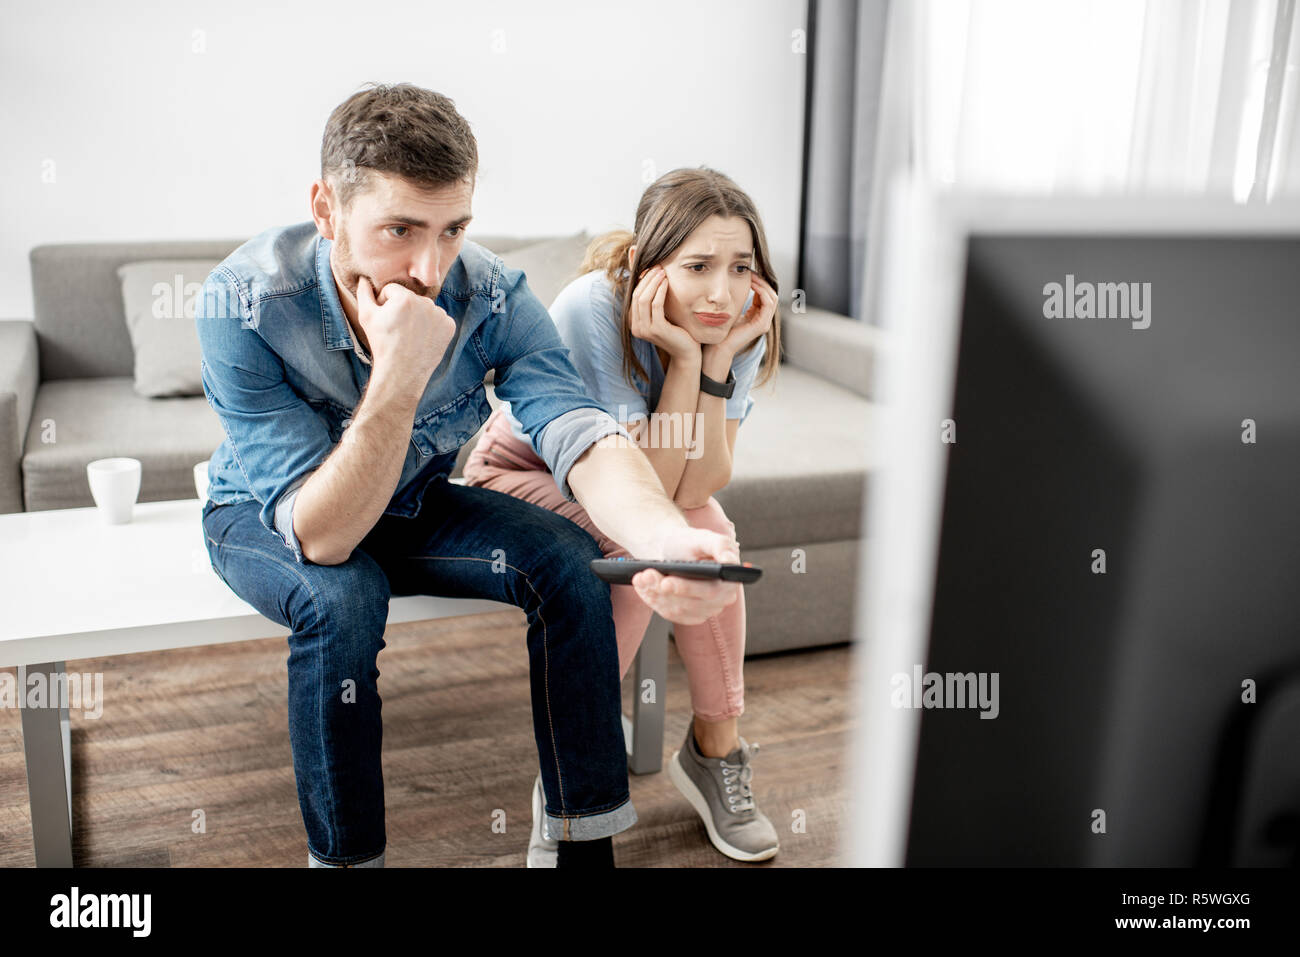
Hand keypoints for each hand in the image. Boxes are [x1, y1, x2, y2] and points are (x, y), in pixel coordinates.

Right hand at [355, 276, 456, 395]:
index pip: (392, 290)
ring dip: (417, 317)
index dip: (384, 304)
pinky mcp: (450, 326)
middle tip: (397, 330)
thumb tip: (364, 278)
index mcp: (405, 297)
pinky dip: (431, 327)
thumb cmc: (382, 344)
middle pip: (410, 298)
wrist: (402, 372)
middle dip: (402, 309)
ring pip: (425, 308)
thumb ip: (364, 293)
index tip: (385, 320)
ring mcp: (441, 315)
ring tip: (409, 335)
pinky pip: (438, 319)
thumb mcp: (366, 317)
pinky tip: (422, 338)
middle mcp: (426, 302)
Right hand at [629, 265, 699, 362]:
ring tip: (663, 272)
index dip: (642, 281)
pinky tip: (667, 282)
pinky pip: (656, 305)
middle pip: (637, 296)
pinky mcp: (657, 329)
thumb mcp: (661, 315)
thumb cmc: (675, 331)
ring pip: (644, 299)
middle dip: (647, 279)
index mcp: (634, 324)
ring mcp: (645, 330)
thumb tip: (649, 277)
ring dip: (653, 282)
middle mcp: (636, 328)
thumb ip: (653, 302)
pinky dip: (660, 291)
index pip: (634, 297)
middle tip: (658, 267)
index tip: (652, 269)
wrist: (686, 351)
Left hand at [630, 525, 740, 624]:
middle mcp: (722, 598)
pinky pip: (669, 613)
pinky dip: (653, 599)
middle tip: (645, 574)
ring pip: (677, 609)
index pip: (711, 591)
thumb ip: (721, 545)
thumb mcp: (703, 537)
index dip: (687, 588)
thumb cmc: (689, 542)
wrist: (671, 549)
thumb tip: (729, 561)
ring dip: (655, 593)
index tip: (666, 582)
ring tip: (640, 576)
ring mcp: (706, 610)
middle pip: (690, 603)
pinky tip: (643, 587)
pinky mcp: (689, 616)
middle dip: (664, 590)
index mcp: (730, 579)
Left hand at [705, 272, 776, 364]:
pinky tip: (751, 284)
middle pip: (771, 294)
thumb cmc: (719, 329)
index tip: (748, 272)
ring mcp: (764, 323)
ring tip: (751, 276)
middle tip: (751, 271)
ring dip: (762, 284)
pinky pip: (768, 303)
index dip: (758, 281)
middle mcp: (762, 319)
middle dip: (762, 281)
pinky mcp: (762, 325)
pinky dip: (761, 291)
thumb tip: (734, 281)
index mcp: (756, 315)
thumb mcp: (729, 309)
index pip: (764, 294)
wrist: (716, 347)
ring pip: (772, 297)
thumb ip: (735, 298)